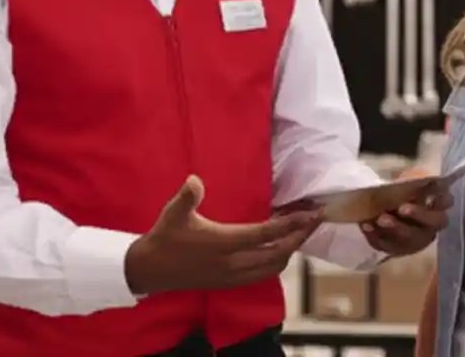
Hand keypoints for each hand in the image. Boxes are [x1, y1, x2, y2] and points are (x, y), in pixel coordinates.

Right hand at [125, 175, 320, 293]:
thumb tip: (195, 180)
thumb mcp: (173, 213)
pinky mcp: (230, 282)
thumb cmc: (165, 237)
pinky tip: (279, 248)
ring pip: (273, 267)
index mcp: (223, 244)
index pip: (265, 235)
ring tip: (301, 232)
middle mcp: (233, 263)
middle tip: (314, 220)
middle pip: (277, 253)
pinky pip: (263, 274)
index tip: (308, 214)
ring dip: (290, 250)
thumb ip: (187, 197)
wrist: (150, 270)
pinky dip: (277, 261)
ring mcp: (233, 276)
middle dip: (298, 237)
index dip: (289, 225)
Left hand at [360, 186, 451, 256]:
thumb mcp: (408, 181)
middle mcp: (431, 226)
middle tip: (402, 208)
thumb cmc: (399, 191)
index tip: (433, 194)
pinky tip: (366, 225)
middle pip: (432, 223)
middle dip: (418, 215)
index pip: (447, 201)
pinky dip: (375, 236)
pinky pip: (387, 246)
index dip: (443, 198)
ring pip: (409, 239)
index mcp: (437, 205)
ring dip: (395, 228)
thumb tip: (416, 179)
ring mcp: (415, 241)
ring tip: (380, 218)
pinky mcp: (396, 249)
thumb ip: (415, 180)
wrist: (379, 207)